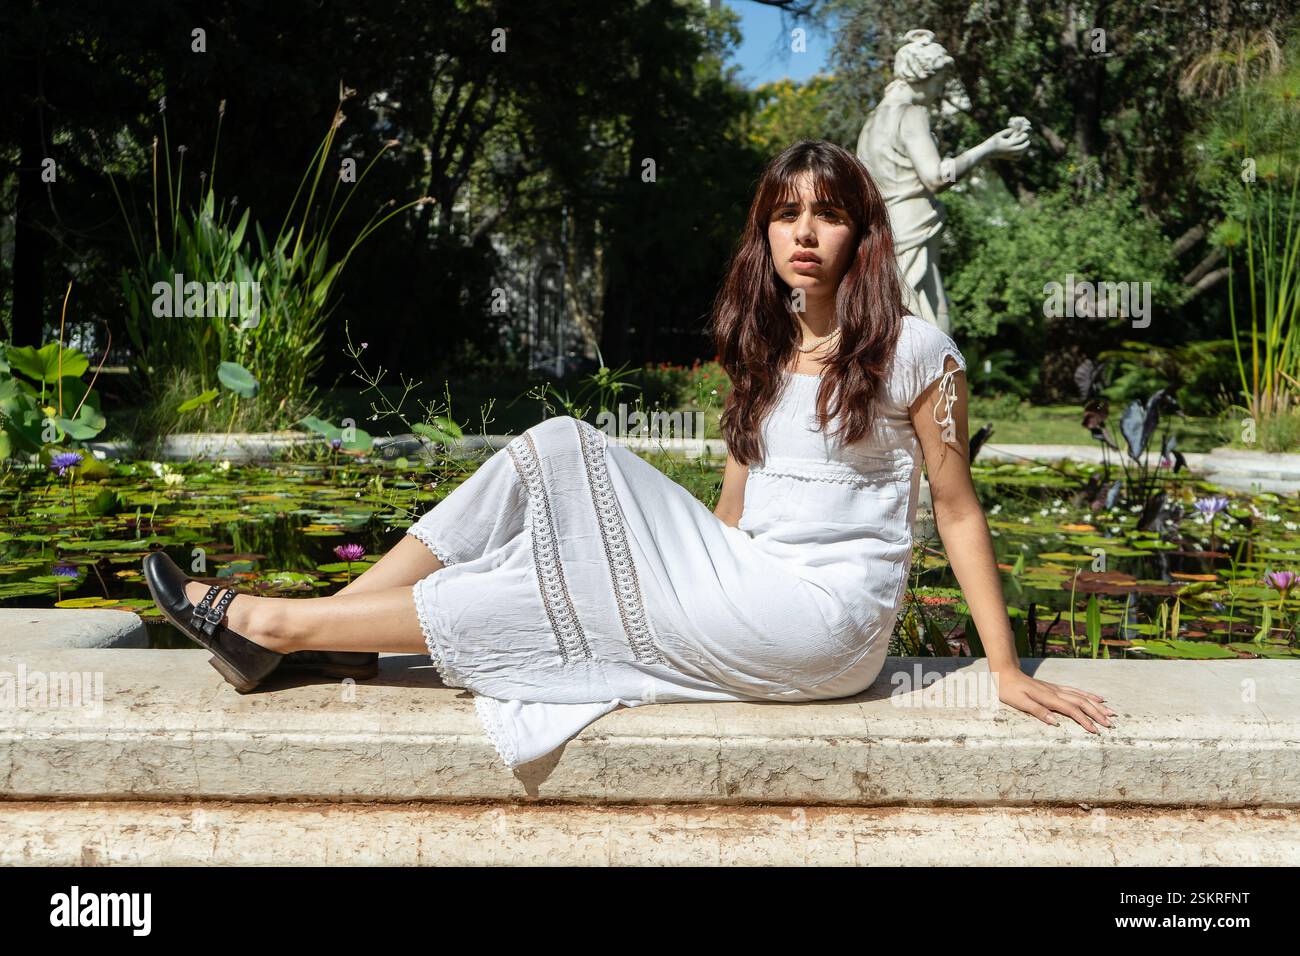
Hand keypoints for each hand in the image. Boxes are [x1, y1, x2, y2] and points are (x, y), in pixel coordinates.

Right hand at [984, 127, 1029, 158]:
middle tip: (1028, 140)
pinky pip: (1017, 158)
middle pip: (1022, 148)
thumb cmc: (991, 142)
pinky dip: (1020, 155)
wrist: (985, 152)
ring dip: (1024, 149)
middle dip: (1026, 143)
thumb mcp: (999, 134)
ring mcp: (1009, 155)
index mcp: (1008, 143)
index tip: (1024, 133)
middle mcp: (1010, 150)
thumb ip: (1008, 131)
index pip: (1020, 139)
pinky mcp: (1007, 157)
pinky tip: (1019, 151)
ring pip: (1021, 153)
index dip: (1024, 136)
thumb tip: (1015, 129)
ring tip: (1024, 145)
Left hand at [994, 669, 1116, 733]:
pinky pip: (1076, 691)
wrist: (1004, 672)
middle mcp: (1056, 692)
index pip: (1071, 710)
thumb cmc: (1009, 690)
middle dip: (1097, 714)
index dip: (1084, 721)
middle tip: (1111, 724)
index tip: (1095, 731)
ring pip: (1081, 696)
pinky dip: (1088, 695)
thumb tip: (1055, 722)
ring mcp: (1056, 689)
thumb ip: (1037, 711)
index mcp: (1048, 698)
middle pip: (1081, 703)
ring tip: (1110, 713)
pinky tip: (1097, 698)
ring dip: (1096, 705)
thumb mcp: (1019, 702)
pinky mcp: (1054, 688)